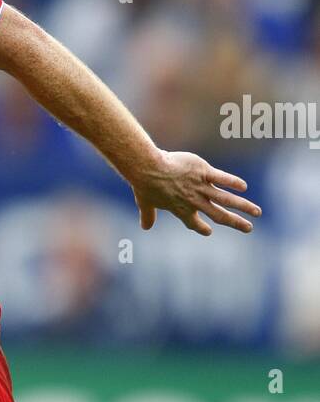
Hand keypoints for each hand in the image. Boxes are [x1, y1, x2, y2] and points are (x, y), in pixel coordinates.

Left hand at [132, 150, 261, 236]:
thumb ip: (147, 215)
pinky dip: (233, 182)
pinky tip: (243, 187)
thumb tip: (144, 227)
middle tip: (249, 228)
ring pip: (226, 199)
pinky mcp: (203, 172)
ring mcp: (200, 187)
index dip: (201, 228)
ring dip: (243, 206)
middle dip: (235, 222)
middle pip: (219, 215)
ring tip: (257, 212)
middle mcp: (194, 201)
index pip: (194, 222)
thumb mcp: (145, 202)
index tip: (208, 231)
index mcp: (181, 209)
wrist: (149, 169)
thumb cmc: (145, 185)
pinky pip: (222, 178)